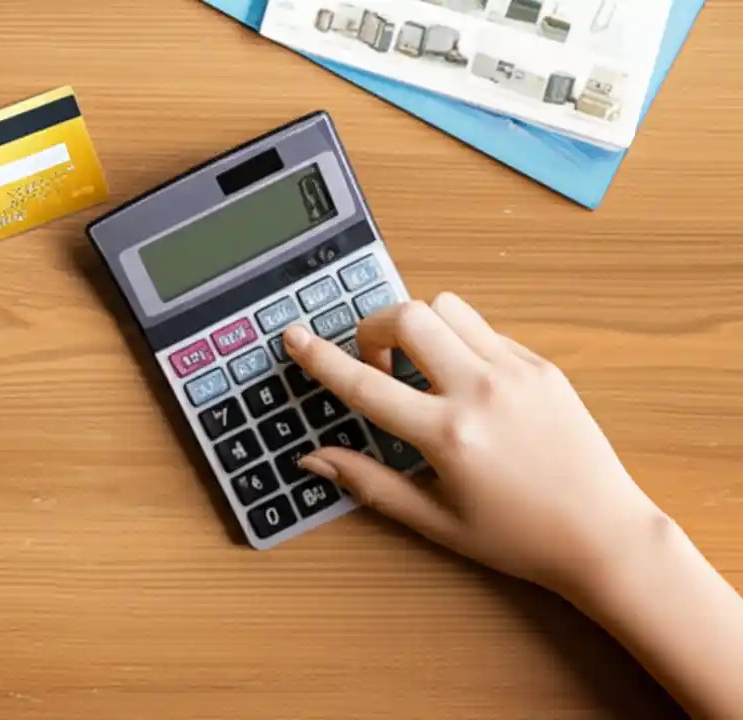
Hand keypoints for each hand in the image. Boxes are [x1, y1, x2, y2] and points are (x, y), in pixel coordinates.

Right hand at [283, 293, 665, 597]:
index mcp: (447, 435)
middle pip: (408, 315)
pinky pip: (486, 329)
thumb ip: (369, 483)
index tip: (295, 337)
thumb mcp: (434, 520)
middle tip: (376, 361)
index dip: (320, 358)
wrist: (603, 534)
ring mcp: (516, 371)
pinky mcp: (542, 366)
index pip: (365, 383)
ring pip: (449, 307)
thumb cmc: (516, 538)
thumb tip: (314, 458)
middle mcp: (480, 391)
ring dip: (420, 325)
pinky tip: (464, 383)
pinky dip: (460, 342)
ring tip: (420, 367)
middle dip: (375, 327)